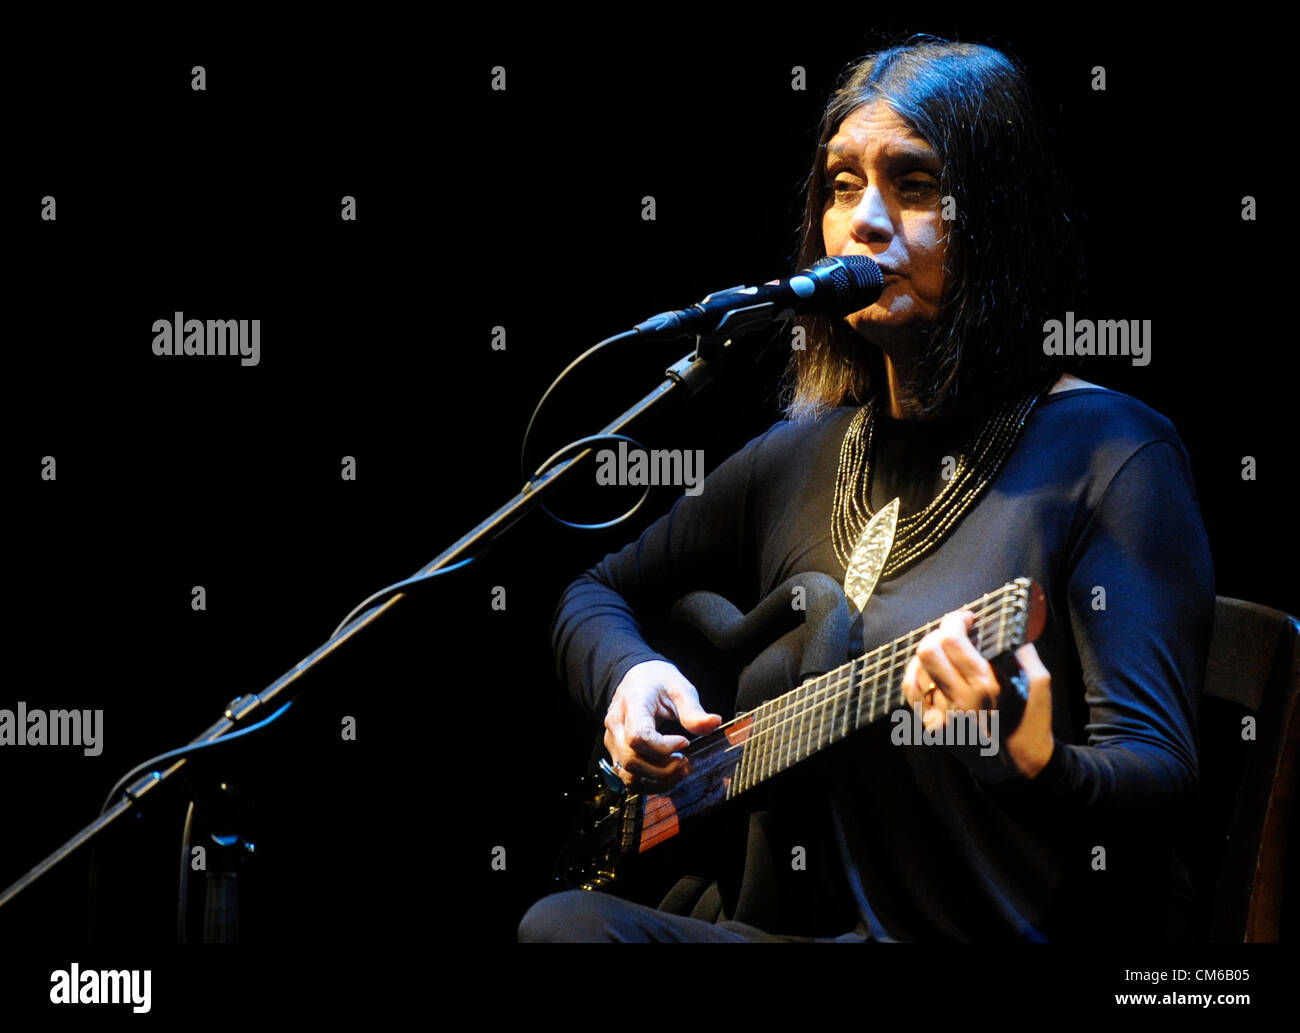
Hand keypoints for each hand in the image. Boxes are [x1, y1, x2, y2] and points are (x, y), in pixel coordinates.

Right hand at [604, 660, 722, 787]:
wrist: (638, 678)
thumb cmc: (657, 681)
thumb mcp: (680, 688)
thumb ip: (693, 710)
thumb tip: (714, 723)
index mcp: (631, 703)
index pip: (639, 736)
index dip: (663, 747)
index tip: (684, 743)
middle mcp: (616, 724)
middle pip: (632, 759)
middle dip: (663, 769)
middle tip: (686, 763)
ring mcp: (612, 740)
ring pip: (627, 774)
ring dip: (656, 780)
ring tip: (680, 770)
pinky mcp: (616, 752)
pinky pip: (628, 777)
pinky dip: (649, 783)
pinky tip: (668, 775)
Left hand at [900, 610, 1053, 780]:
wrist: (1017, 766)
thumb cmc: (1031, 722)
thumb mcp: (1039, 683)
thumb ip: (1023, 651)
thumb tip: (1005, 626)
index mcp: (986, 685)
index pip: (952, 640)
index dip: (955, 619)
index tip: (967, 617)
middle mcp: (959, 699)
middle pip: (927, 650)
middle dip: (939, 632)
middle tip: (954, 631)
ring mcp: (940, 715)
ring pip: (916, 668)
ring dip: (928, 652)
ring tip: (943, 651)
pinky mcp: (931, 727)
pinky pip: (909, 691)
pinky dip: (915, 673)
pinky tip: (929, 668)